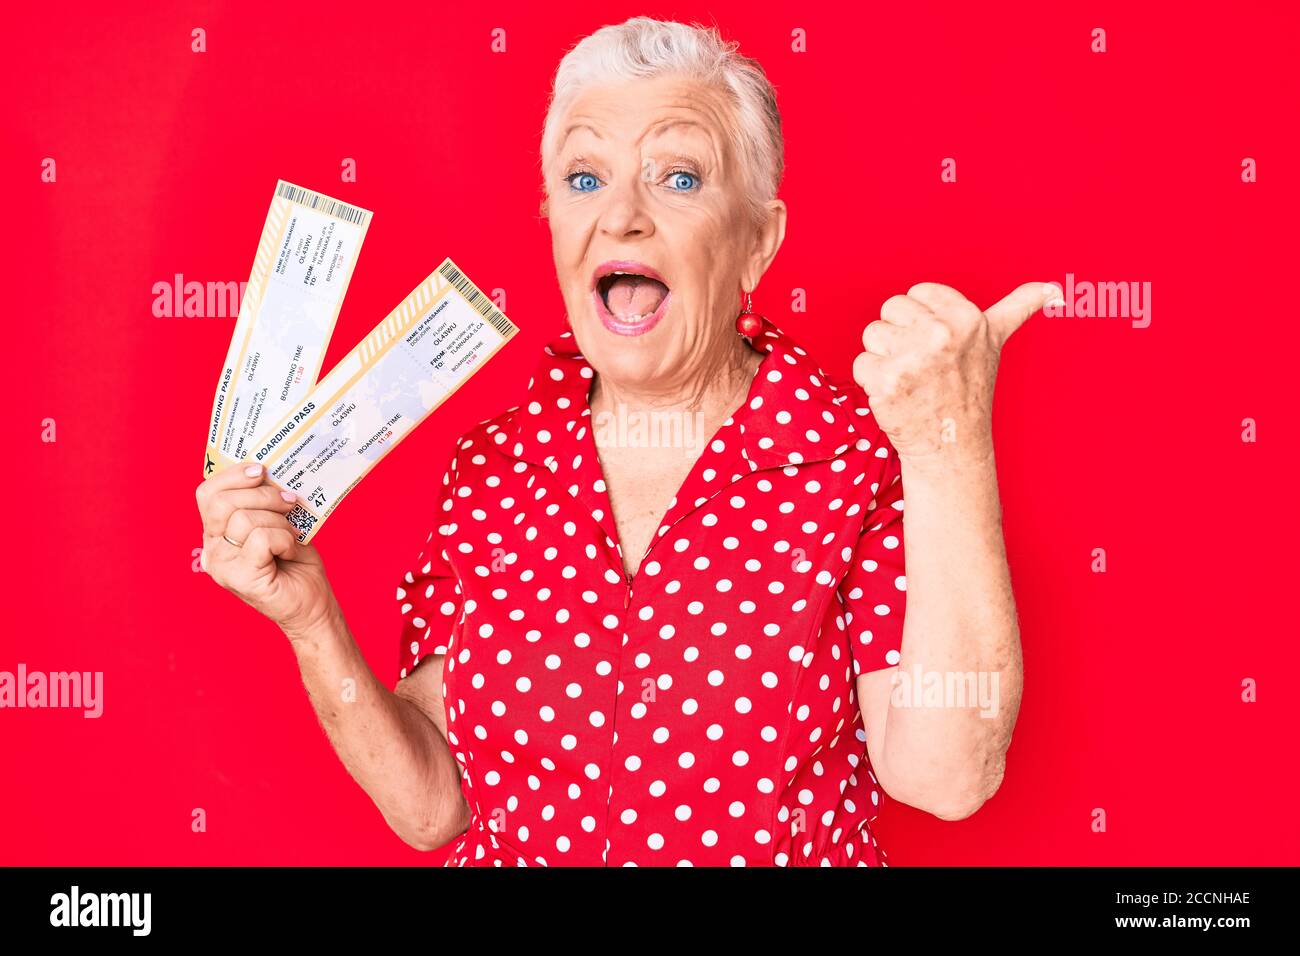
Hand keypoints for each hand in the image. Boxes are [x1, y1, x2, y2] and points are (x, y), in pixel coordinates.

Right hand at [195, 462, 336, 640]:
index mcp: (216, 534)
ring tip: (291, 536)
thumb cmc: (295, 564)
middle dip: (263, 495)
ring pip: (243, 519)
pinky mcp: (240, 578)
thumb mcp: (278, 523)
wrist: (312, 605)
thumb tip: (267, 470)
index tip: (261, 470)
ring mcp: (222, 566)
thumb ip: (264, 503)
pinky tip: (289, 552)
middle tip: (289, 503)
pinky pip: (261, 539)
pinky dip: (284, 539)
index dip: (233, 476)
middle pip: (222, 502)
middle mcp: (212, 550)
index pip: (207, 494)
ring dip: (278, 522)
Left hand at [852, 281, 1060, 463]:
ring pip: (872, 335)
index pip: (916, 293)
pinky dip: (872, 381)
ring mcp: (912, 358)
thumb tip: (1053, 289)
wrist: (952, 445)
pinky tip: (896, 396)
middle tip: (923, 366)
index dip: (921, 320)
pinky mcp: (886, 382)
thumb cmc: (968, 389)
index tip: (938, 346)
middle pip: (889, 310)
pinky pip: (861, 364)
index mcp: (965, 317)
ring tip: (911, 380)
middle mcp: (940, 334)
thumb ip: (1019, 307)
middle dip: (901, 336)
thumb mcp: (995, 341)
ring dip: (884, 358)